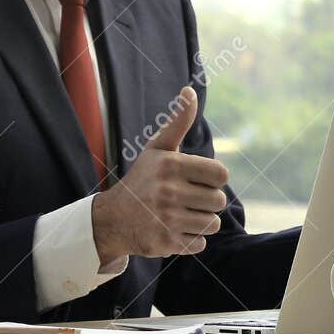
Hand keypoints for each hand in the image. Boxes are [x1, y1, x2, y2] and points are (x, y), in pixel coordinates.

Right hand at [91, 86, 228, 261]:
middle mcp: (168, 192)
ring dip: (200, 221)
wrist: (112, 219)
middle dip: (206, 201)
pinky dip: (191, 239)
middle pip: (219, 201)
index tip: (196, 180)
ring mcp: (166, 219)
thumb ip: (178, 122)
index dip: (213, 179)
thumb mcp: (158, 149)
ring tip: (179, 214)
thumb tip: (189, 90)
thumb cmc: (143, 179)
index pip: (221, 175)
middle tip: (185, 199)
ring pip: (212, 223)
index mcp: (171, 165)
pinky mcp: (165, 243)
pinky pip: (201, 243)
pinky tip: (173, 230)